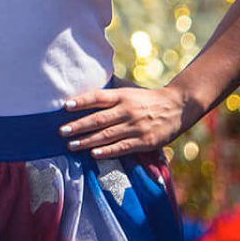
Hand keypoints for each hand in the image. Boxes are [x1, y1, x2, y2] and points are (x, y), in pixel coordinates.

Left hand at [58, 84, 188, 158]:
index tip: (65, 106)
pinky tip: (93, 154)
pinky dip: (107, 151)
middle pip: (98, 119)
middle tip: (61, 131)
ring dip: (87, 141)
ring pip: (107, 135)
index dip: (82, 101)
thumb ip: (110, 92)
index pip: (98, 97)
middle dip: (78, 126)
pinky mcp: (144, 142)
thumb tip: (87, 86)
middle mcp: (127, 110)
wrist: (178, 107)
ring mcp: (136, 127)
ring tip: (71, 145)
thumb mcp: (129, 90)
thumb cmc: (147, 99)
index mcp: (122, 96)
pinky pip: (122, 147)